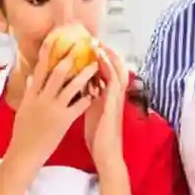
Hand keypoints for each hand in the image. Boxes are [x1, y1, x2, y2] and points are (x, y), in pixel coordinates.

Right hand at [7, 38, 98, 166]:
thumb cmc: (23, 132)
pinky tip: (97, 91)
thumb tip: (32, 77)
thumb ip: (29, 92)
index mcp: (31, 95)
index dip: (47, 52)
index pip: (39, 69)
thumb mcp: (23, 109)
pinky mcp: (64, 121)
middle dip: (68, 58)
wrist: (25, 152)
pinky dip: (88, 97)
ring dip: (84, 74)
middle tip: (79, 46)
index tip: (54, 38)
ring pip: (70, 87)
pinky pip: (79, 106)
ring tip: (94, 65)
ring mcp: (54, 109)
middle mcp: (42, 99)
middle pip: (56, 73)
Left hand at [84, 43, 127, 166]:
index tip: (91, 46)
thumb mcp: (92, 113)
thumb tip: (78, 89)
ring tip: (99, 42)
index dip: (102, 58)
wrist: (107, 155)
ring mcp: (116, 99)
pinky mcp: (114, 104)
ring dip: (108, 56)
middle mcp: (114, 95)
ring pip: (116, 71)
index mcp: (107, 97)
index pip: (107, 72)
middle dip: (106, 53)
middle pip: (115, 67)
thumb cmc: (99, 138)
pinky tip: (101, 58)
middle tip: (95, 39)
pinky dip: (108, 68)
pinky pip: (113, 81)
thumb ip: (87, 99)